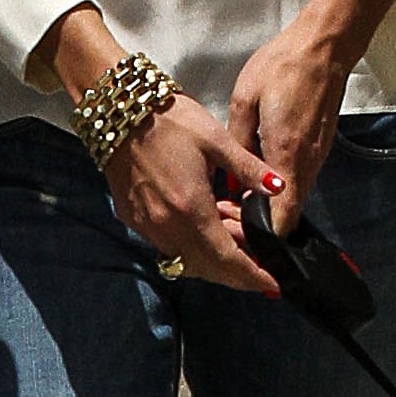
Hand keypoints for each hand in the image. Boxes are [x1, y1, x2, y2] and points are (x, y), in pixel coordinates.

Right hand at [106, 93, 280, 294]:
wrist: (117, 112)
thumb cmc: (168, 120)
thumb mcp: (216, 140)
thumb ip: (249, 170)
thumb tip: (277, 188)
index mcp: (191, 207)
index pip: (227, 259)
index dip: (252, 276)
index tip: (272, 284)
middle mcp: (165, 225)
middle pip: (207, 269)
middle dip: (236, 275)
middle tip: (260, 270)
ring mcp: (146, 224)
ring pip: (185, 261)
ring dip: (212, 261)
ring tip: (234, 242)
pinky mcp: (132, 218)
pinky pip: (167, 246)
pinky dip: (190, 247)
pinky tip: (203, 226)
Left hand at [229, 0, 380, 232]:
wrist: (323, 48)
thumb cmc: (282, 68)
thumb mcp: (244, 102)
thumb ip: (237, 146)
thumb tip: (230, 180)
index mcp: (288, 154)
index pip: (280, 218)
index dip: (255, 232)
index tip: (228, 226)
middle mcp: (307, 164)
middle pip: (286, 217)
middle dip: (255, 225)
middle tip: (223, 215)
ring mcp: (317, 159)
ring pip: (291, 201)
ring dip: (264, 209)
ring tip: (230, 201)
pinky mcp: (318, 150)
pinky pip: (296, 184)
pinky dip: (275, 193)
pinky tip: (249, 182)